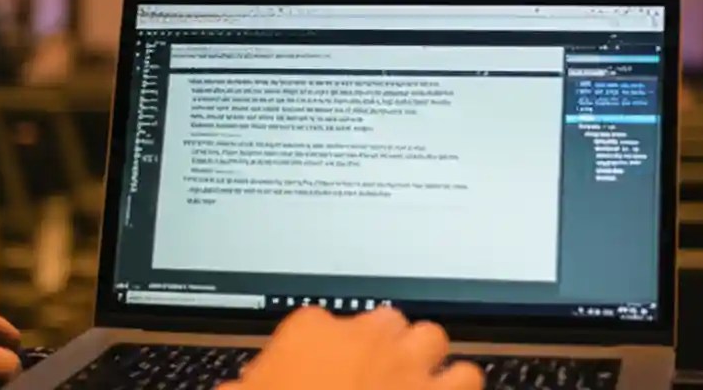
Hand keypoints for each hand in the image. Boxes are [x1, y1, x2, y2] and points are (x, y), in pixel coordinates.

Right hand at [224, 307, 482, 389]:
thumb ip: (246, 385)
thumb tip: (236, 389)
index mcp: (309, 331)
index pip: (317, 324)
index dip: (317, 353)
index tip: (311, 375)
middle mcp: (362, 336)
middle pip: (383, 320)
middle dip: (380, 345)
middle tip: (367, 377)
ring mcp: (405, 363)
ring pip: (430, 337)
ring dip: (423, 358)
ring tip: (413, 380)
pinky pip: (466, 375)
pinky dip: (459, 385)